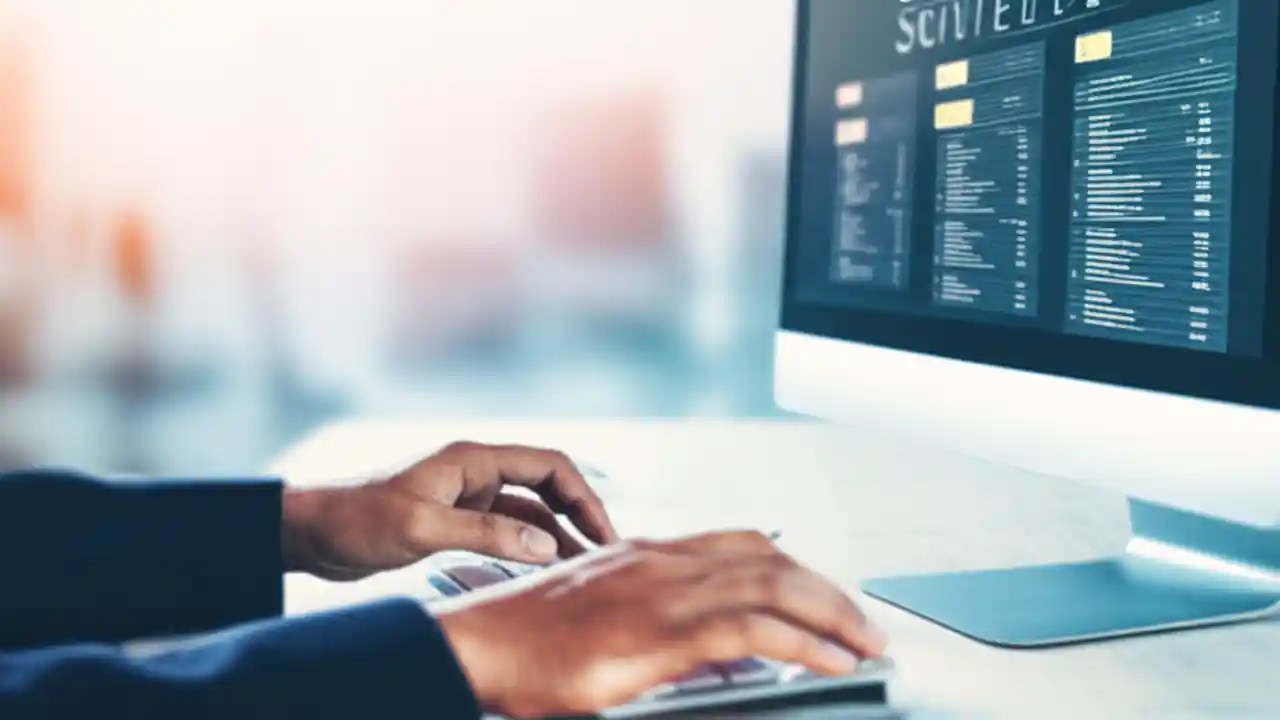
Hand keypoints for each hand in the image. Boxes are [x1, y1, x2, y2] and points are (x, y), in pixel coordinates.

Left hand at [281, 442, 617, 580]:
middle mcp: (475, 471)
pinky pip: (506, 528)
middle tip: (604, 550)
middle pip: (546, 484)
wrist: (311, 532)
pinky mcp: (454, 519)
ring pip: (529, 509)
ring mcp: (466, 495)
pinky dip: (528, 544)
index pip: (548, 464)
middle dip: (578, 514)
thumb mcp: (423, 526)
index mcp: (472, 459)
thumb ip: (487, 533)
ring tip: (582, 565)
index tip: (602, 530)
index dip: (583, 495)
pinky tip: (541, 567)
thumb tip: (545, 544)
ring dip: (556, 533)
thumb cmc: (357, 518)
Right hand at [434, 531, 887, 718]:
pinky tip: (828, 661)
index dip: (797, 567)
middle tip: (866, 626)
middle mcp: (661, 561)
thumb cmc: (526, 641)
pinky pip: (750, 626)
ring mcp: (660, 591)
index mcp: (648, 555)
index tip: (826, 597)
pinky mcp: (656, 630)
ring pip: (771, 584)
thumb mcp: (602, 617)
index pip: (744, 544)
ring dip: (831, 614)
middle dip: (829, 593)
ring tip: (865, 644)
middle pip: (770, 559)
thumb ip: (660, 623)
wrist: (474, 645)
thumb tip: (719, 652)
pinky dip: (802, 642)